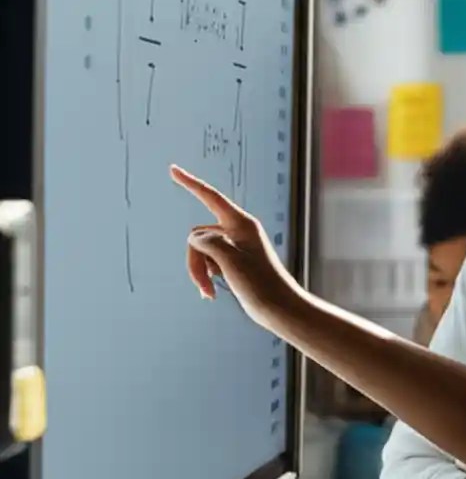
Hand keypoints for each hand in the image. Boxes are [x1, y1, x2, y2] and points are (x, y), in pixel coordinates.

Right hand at [169, 165, 299, 325]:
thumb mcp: (229, 260)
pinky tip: (211, 293)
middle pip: (198, 235)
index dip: (190, 183)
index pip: (210, 197)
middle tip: (204, 284)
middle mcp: (238, 231)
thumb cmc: (260, 284)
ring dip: (199, 272)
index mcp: (241, 224)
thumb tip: (197, 238)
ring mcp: (236, 246)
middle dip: (194, 259)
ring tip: (209, 293)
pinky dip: (205, 276)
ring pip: (200, 251)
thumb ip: (207, 241)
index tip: (172, 169)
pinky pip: (208, 261)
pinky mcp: (234, 261)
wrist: (279, 309)